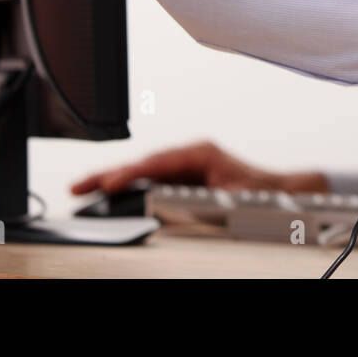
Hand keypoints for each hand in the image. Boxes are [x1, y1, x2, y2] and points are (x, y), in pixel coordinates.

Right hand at [69, 141, 328, 196]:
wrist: (279, 193)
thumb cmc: (259, 193)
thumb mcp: (233, 199)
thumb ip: (202, 201)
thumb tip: (171, 205)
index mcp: (201, 151)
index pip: (157, 162)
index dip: (131, 173)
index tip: (110, 183)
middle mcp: (189, 154)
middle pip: (143, 163)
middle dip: (109, 174)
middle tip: (78, 186)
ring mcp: (184, 165)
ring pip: (142, 172)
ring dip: (112, 180)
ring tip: (83, 190)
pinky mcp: (180, 177)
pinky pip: (148, 180)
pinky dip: (126, 186)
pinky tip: (107, 193)